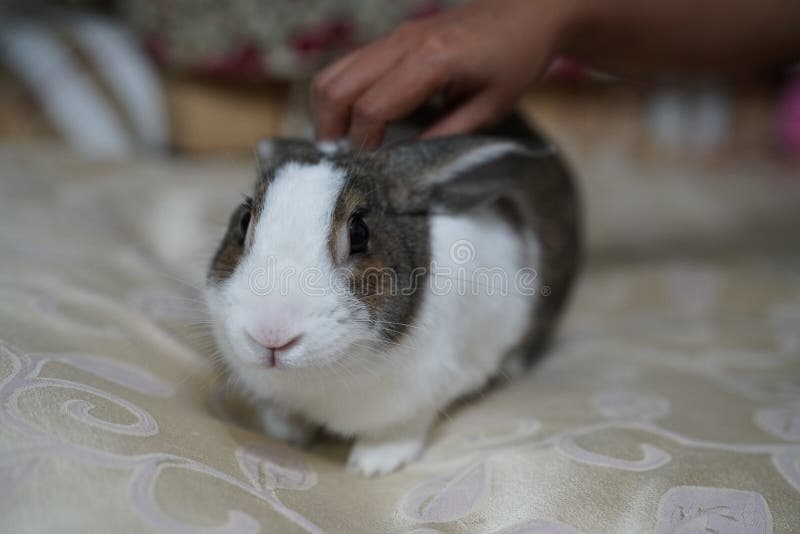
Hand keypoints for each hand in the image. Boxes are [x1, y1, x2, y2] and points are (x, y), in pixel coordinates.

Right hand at [312, 0, 574, 147]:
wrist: (527, 10)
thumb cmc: (516, 59)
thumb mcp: (489, 108)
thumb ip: (446, 137)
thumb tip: (404, 166)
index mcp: (432, 59)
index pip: (372, 107)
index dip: (362, 144)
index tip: (366, 169)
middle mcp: (403, 41)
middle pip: (335, 86)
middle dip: (330, 129)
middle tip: (341, 161)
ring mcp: (394, 35)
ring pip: (332, 72)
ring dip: (329, 112)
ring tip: (344, 143)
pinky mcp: (392, 37)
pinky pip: (348, 66)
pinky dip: (342, 96)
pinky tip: (358, 121)